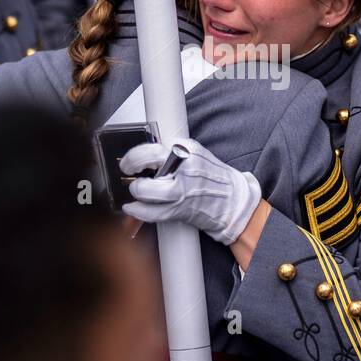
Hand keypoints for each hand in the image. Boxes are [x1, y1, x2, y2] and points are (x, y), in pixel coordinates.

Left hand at [120, 138, 261, 246]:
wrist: (233, 200)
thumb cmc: (213, 177)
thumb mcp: (196, 153)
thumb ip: (172, 150)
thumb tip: (146, 153)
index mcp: (187, 151)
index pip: (154, 148)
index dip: (134, 155)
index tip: (128, 161)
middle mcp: (185, 168)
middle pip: (148, 162)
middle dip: (131, 166)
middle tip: (128, 171)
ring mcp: (183, 190)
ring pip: (148, 190)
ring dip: (137, 190)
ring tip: (137, 189)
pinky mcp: (180, 210)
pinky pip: (153, 212)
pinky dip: (138, 211)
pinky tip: (132, 207)